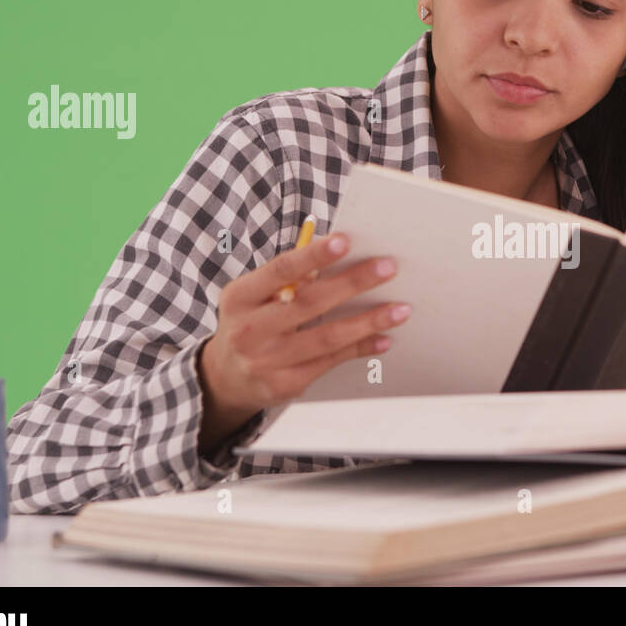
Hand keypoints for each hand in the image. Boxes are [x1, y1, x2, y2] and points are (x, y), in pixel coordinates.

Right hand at [196, 232, 407, 452]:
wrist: (226, 377)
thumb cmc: (250, 323)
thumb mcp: (253, 295)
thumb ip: (287, 278)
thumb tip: (336, 254)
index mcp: (240, 297)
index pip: (280, 270)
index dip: (313, 255)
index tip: (345, 241)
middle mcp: (249, 330)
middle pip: (310, 302)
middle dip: (353, 283)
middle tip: (387, 268)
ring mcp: (267, 361)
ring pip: (327, 337)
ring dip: (368, 321)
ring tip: (400, 309)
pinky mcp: (286, 384)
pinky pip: (331, 361)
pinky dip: (360, 348)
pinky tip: (383, 338)